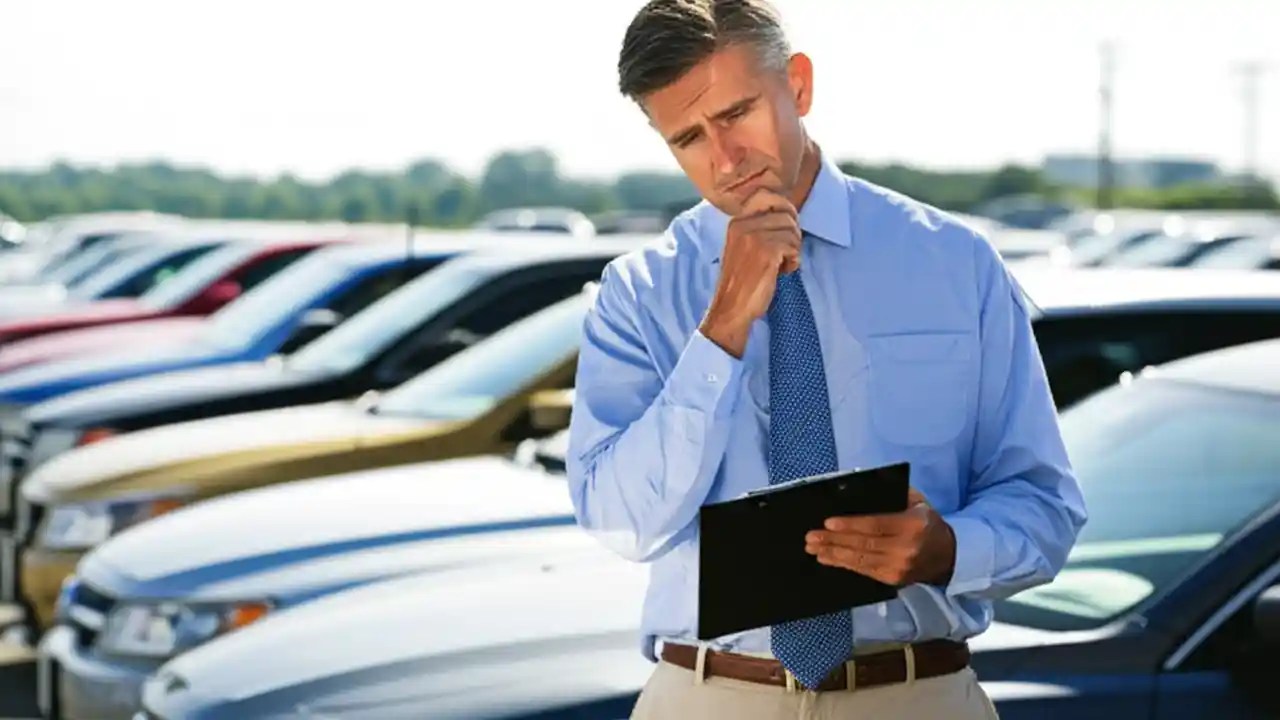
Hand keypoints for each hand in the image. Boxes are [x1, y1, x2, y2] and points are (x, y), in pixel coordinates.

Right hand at [699, 185, 801, 357]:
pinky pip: (793, 247)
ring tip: (781, 264)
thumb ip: (758, 228)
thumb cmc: (741, 281)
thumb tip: (787, 212)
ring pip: (792, 231)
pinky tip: (782, 272)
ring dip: (793, 249)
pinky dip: (793, 261)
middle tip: (785, 253)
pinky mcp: (767, 252)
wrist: (731, 308)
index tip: (787, 231)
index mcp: (737, 222)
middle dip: (792, 234)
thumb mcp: (742, 246)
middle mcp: (744, 225)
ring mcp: (755, 238)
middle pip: (786, 215)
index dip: (786, 213)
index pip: (771, 199)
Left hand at [803, 488, 956, 586]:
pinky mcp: (893, 580)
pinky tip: (827, 558)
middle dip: (834, 540)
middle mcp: (906, 549)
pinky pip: (863, 571)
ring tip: (814, 548)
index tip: (828, 522)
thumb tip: (859, 489)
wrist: (948, 556)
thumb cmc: (927, 522)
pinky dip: (843, 564)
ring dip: (833, 554)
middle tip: (811, 536)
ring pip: (860, 560)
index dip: (851, 525)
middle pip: (864, 544)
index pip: (876, 525)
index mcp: (913, 525)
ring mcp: (899, 567)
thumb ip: (894, 495)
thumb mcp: (918, 502)